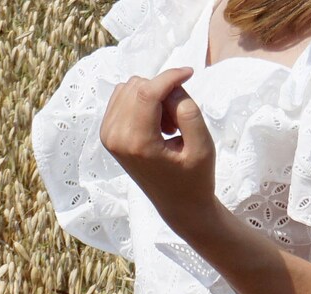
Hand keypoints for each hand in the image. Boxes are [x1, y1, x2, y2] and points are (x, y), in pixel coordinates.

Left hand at [98, 66, 216, 234]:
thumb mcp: (203, 147)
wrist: (178, 205)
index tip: (191, 72)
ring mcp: (107, 135)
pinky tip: (156, 125)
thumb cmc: (195, 179)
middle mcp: (114, 137)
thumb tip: (170, 87)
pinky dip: (143, 102)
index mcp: (136, 143)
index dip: (170, 76)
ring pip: (130, 88)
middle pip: (138, 85)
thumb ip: (188, 112)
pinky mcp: (107, 133)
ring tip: (168, 125)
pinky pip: (123, 97)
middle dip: (163, 93)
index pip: (147, 91)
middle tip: (178, 122)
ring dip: (154, 97)